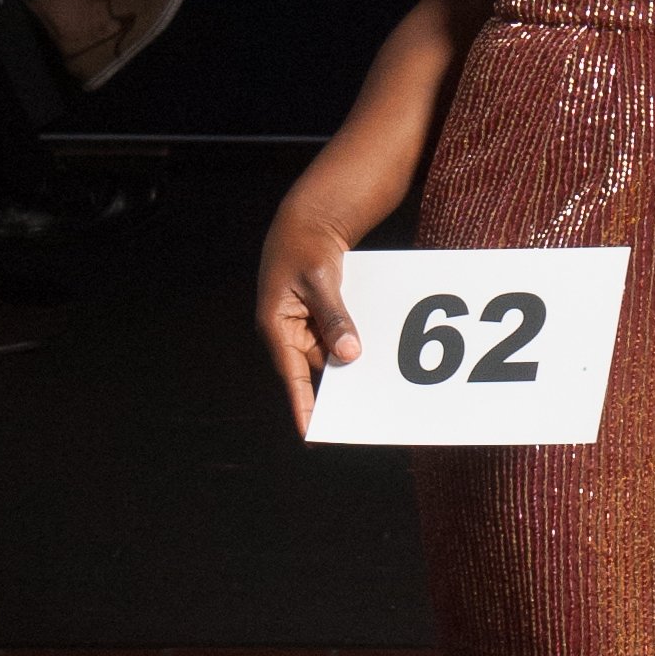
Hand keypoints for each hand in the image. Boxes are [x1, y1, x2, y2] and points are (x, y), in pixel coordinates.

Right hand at [256, 200, 361, 434]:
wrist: (307, 222)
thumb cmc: (305, 248)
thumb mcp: (321, 279)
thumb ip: (335, 317)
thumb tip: (349, 354)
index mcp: (275, 326)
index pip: (291, 374)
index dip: (302, 404)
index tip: (310, 433)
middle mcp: (286, 333)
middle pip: (315, 369)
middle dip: (338, 384)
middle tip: (363, 409)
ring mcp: (301, 328)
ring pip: (329, 354)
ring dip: (349, 358)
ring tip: (378, 374)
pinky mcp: (316, 321)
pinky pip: (336, 338)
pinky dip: (352, 340)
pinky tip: (375, 345)